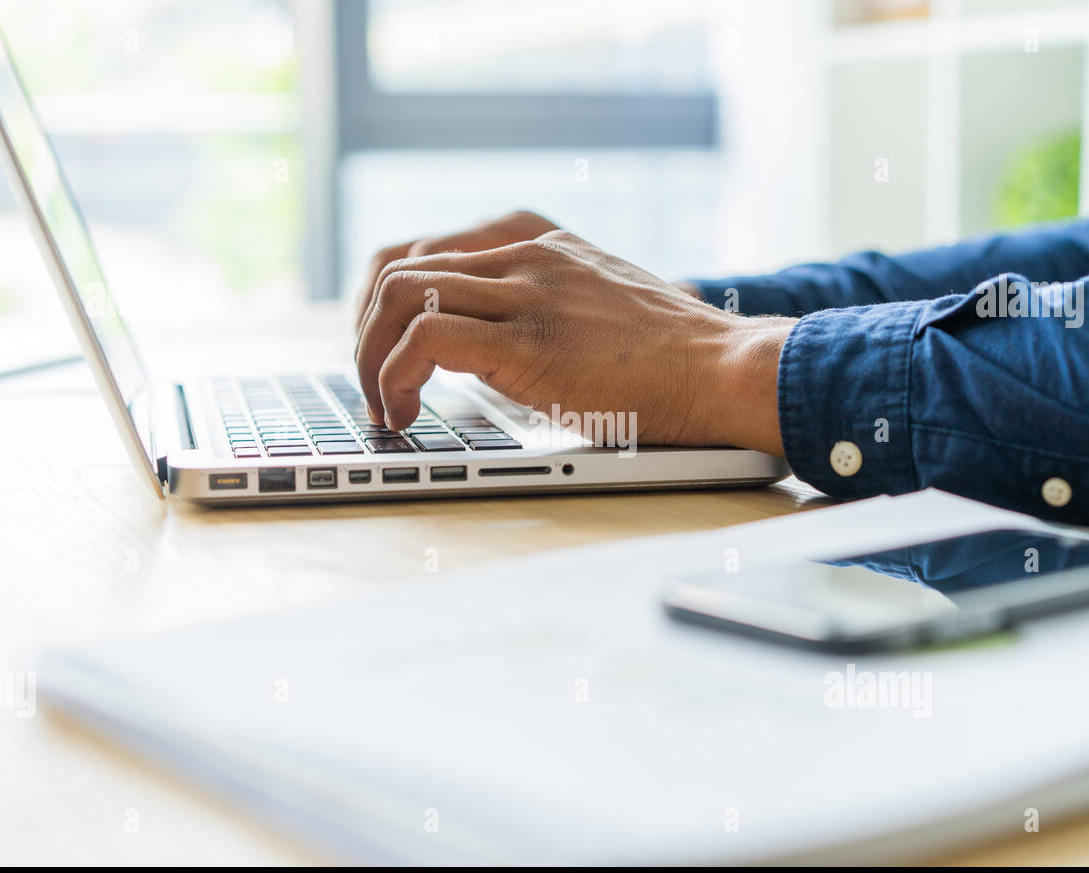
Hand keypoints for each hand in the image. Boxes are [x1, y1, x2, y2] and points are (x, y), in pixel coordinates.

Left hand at [353, 229, 788, 454]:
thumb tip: (493, 348)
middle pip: (396, 267)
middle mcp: (525, 255)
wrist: (725, 369)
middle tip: (374, 386)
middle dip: (363, 332)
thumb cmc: (674, 356)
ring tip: (385, 406)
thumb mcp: (599, 303)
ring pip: (398, 295)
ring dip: (370, 357)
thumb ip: (546, 306)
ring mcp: (526, 294)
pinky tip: (408, 414)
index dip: (385, 305)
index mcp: (539, 242)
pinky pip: (424, 342)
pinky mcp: (528, 343)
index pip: (425, 249)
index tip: (386, 352)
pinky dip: (394, 378)